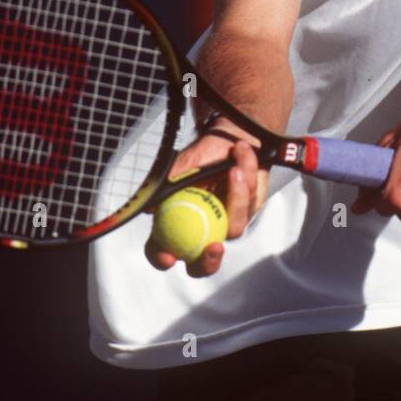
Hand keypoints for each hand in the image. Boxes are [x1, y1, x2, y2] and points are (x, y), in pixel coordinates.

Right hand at [144, 128, 268, 276]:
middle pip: (201, 263)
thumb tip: (151, 206)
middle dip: (208, 261)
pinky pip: (249, 205)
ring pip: (233, 228)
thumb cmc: (204, 153)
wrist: (232, 138)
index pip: (162, 248)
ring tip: (234, 167)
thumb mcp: (184, 163)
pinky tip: (240, 157)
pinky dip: (246, 179)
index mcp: (174, 220)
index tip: (169, 256)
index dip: (161, 257)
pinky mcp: (246, 213)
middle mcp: (200, 228)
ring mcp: (224, 224)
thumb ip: (170, 183)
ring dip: (236, 196)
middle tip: (214, 247)